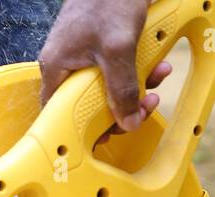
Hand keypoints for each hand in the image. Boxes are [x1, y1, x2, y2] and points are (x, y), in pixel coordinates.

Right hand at [39, 0, 170, 132]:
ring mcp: (84, 57)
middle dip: (123, 106)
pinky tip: (157, 63)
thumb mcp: (118, 48)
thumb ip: (123, 88)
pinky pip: (119, 71)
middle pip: (92, 104)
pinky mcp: (101, 49)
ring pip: (110, 89)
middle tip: (144, 105)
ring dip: (137, 88)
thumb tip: (128, 122)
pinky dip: (139, 71)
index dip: (86, 128)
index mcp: (57, 67)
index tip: (111, 130)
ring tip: (157, 76)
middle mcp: (66, 65)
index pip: (61, 113)